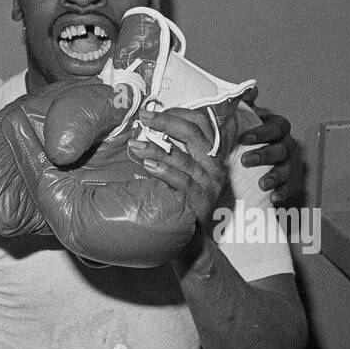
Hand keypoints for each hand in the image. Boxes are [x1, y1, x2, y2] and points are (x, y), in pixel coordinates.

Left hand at [127, 105, 230, 230]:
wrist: (195, 236)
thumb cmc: (184, 197)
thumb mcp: (183, 170)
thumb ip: (173, 150)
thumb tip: (146, 129)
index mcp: (212, 153)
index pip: (201, 122)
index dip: (178, 112)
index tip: (154, 111)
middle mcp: (215, 165)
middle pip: (193, 133)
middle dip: (165, 122)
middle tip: (142, 118)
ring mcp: (210, 183)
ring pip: (183, 157)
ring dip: (155, 148)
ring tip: (134, 145)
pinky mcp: (201, 200)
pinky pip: (182, 181)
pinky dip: (164, 171)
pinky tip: (147, 165)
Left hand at [238, 94, 303, 205]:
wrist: (252, 157)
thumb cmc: (248, 134)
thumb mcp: (246, 117)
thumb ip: (246, 104)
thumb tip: (252, 88)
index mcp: (277, 128)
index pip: (275, 127)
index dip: (261, 132)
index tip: (243, 138)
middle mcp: (287, 145)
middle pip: (280, 149)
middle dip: (264, 155)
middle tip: (244, 161)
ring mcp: (291, 164)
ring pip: (286, 169)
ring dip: (275, 176)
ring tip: (262, 184)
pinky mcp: (290, 182)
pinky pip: (290, 188)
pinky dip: (283, 193)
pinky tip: (274, 198)